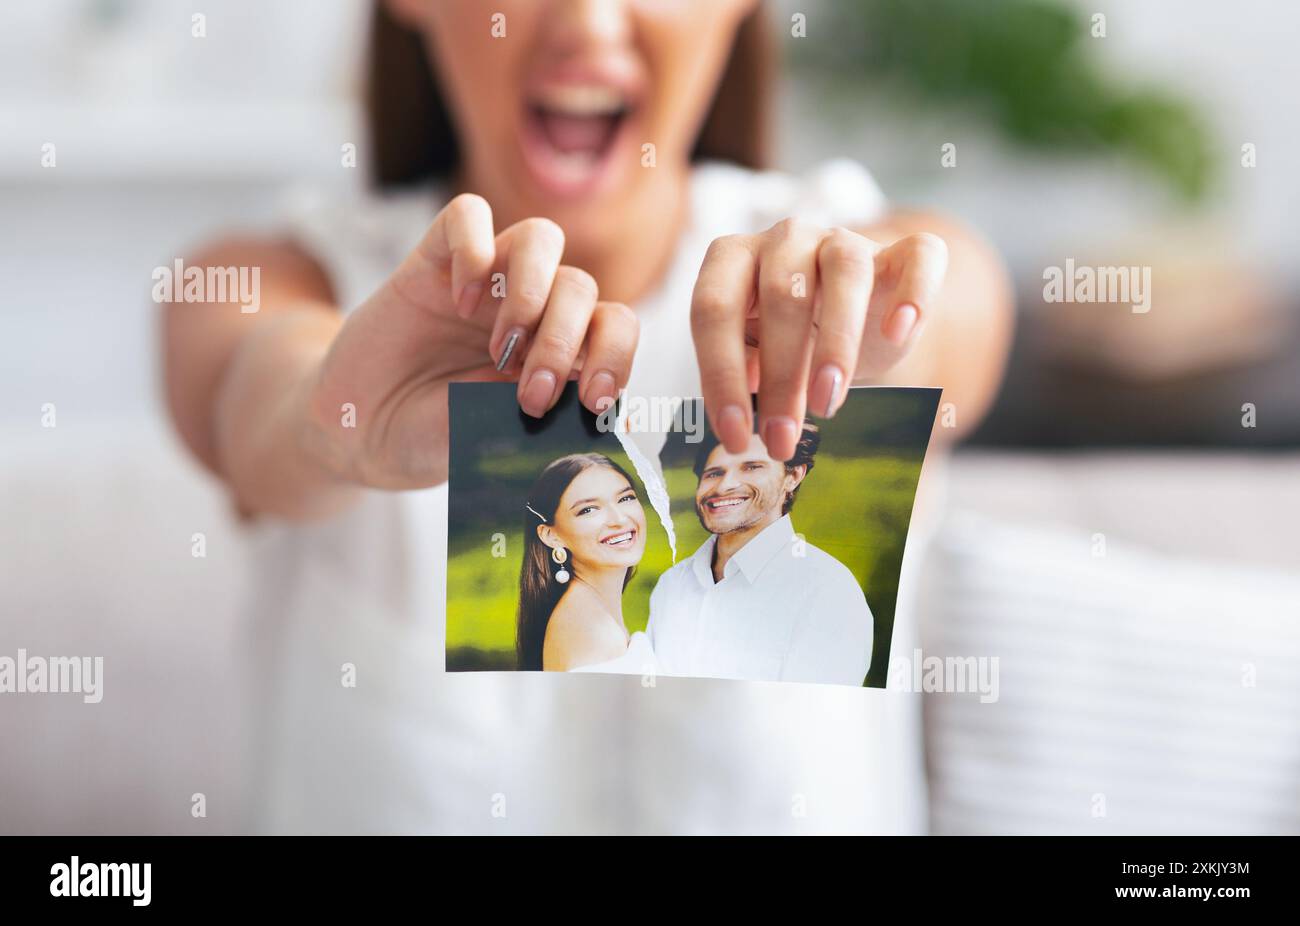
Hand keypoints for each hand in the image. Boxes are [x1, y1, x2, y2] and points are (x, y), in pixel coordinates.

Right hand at [307, 193, 637, 488]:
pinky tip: (459, 300)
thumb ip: (532, 414)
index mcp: (558, 352)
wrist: (359, 433)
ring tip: (500, 347)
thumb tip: (584, 403)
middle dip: (564, 341)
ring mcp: (485, 281)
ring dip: (533, 291)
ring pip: (540, 237)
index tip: (592, 400)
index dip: (616, 355)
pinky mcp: (433, 261)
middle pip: (581, 286)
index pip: (614, 326)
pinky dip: (473, 248)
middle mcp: (530, 310)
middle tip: (532, 394)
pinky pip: (467, 216)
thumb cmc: (432, 436)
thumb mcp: (488, 437)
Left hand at [690, 218, 947, 459]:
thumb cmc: (793, 337)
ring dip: (837, 343)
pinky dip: (914, 294)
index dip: (720, 374)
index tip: (733, 434)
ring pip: (846, 271)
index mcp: (734, 258)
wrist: (856, 312)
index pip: (714, 308)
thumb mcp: (757, 354)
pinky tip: (898, 334)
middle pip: (782, 295)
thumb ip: (744, 369)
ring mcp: (845, 239)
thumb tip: (743, 401)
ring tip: (829, 403)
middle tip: (781, 438)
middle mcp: (787, 238)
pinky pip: (919, 255)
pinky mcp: (903, 252)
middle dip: (780, 376)